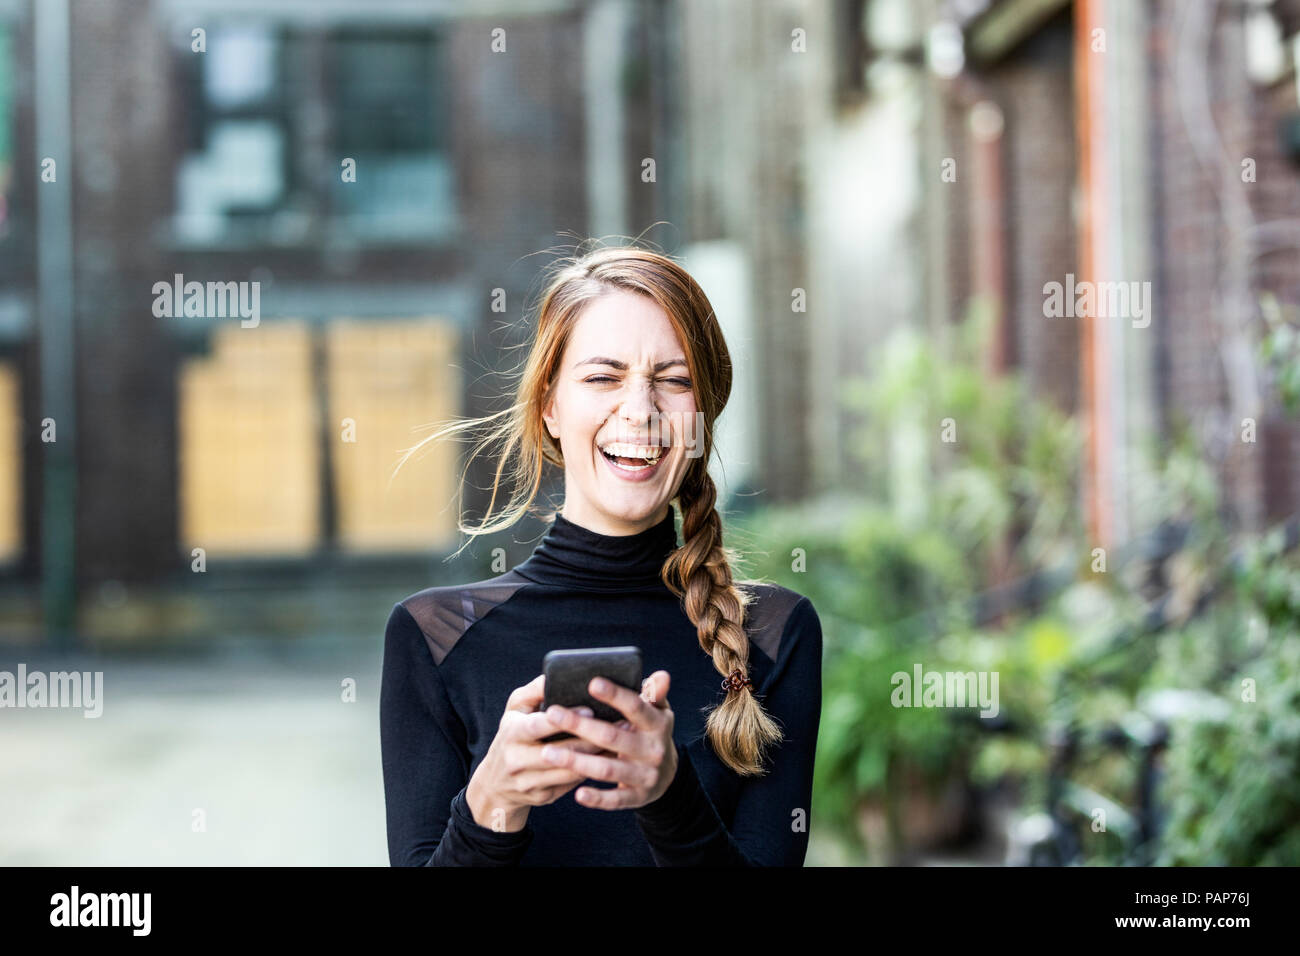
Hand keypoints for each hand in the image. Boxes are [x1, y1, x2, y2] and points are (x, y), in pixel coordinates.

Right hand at [466, 674, 616, 831]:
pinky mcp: (543, 797)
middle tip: (620, 725)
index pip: (538, 726)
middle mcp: (517, 760)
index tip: (590, 710)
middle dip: (591, 739)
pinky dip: (592, 770)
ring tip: (622, 741)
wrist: (496, 782)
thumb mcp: (515, 709)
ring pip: (570, 771)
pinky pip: (572, 783)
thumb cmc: (512, 734)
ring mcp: (530, 782)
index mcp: (511, 733)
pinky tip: (612, 758)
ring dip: (598, 757)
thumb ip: (534, 691)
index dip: (564, 720)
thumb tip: (555, 675)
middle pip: (560, 752)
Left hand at [538, 670, 676, 809]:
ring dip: (577, 761)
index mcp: (657, 724)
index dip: (615, 696)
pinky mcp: (637, 797)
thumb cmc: (652, 733)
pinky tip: (577, 793)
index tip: (592, 683)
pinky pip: (615, 800)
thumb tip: (661, 676)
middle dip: (581, 725)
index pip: (635, 708)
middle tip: (552, 713)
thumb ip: (655, 693)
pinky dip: (597, 798)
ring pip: (607, 768)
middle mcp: (653, 750)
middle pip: (612, 737)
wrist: (667, 775)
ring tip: (547, 753)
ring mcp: (646, 775)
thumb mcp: (658, 712)